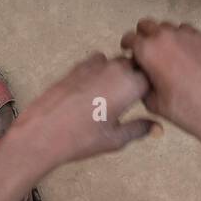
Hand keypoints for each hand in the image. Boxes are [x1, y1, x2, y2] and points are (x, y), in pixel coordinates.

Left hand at [12, 53, 154, 172]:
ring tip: (113, 95)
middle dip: (137, 77)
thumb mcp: (115, 139)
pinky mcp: (77, 66)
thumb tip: (157, 128)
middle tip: (134, 99)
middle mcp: (114, 69)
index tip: (150, 99)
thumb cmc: (81, 138)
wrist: (43, 132)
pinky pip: (97, 63)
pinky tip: (93, 91)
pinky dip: (100, 71)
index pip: (152, 77)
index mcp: (129, 84)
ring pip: (115, 62)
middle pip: (135, 65)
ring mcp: (94, 65)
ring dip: (118, 73)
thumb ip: (139, 129)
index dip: (153, 87)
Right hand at [122, 19, 200, 151]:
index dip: (127, 45)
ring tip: (166, 53)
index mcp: (148, 50)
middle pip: (146, 25)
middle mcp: (165, 37)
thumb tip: (142, 75)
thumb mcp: (152, 102)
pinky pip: (185, 30)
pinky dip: (181, 38)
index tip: (129, 51)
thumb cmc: (186, 110)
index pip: (129, 37)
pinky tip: (183, 54)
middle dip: (143, 36)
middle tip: (145, 50)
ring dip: (162, 36)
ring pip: (166, 26)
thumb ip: (141, 81)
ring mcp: (186, 35)